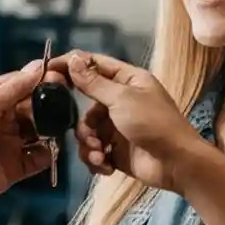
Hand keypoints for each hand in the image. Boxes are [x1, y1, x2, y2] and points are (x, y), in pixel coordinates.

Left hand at [0, 61, 54, 208]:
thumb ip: (14, 88)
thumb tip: (39, 67)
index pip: (25, 84)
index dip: (44, 81)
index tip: (62, 80)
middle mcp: (5, 119)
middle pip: (38, 108)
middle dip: (51, 107)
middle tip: (61, 108)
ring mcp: (11, 143)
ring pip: (43, 133)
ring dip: (52, 131)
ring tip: (57, 129)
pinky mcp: (16, 166)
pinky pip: (40, 158)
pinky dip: (49, 155)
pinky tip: (49, 151)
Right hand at [48, 51, 206, 193]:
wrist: (178, 164)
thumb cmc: (154, 123)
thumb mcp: (122, 99)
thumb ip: (93, 82)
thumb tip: (72, 59)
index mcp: (128, 80)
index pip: (93, 65)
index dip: (71, 66)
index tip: (47, 71)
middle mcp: (121, 101)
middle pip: (86, 105)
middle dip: (84, 124)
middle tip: (87, 134)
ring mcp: (118, 127)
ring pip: (87, 131)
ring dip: (89, 145)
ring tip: (100, 153)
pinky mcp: (116, 150)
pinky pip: (95, 151)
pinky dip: (96, 159)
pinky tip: (106, 165)